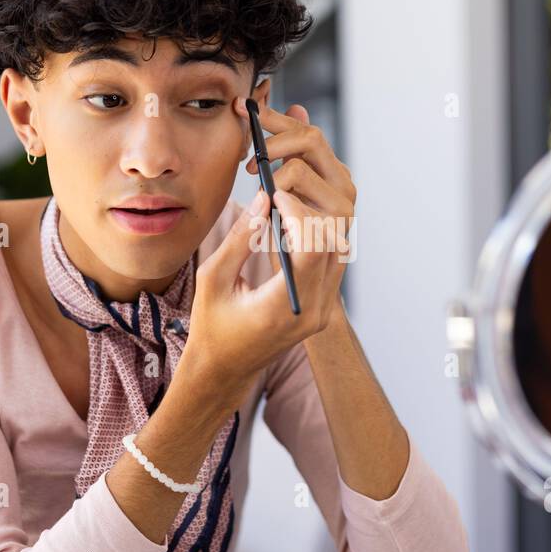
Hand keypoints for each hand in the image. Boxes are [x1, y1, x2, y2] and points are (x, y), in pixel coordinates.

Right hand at [183, 103, 355, 407]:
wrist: (225, 370)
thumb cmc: (211, 329)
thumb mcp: (212, 281)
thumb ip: (240, 240)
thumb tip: (265, 199)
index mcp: (285, 308)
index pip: (311, 248)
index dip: (298, 211)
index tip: (274, 191)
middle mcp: (315, 309)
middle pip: (334, 241)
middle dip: (311, 203)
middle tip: (281, 181)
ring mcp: (324, 306)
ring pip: (340, 244)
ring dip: (318, 210)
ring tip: (289, 188)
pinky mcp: (324, 300)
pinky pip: (334, 254)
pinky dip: (318, 226)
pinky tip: (297, 208)